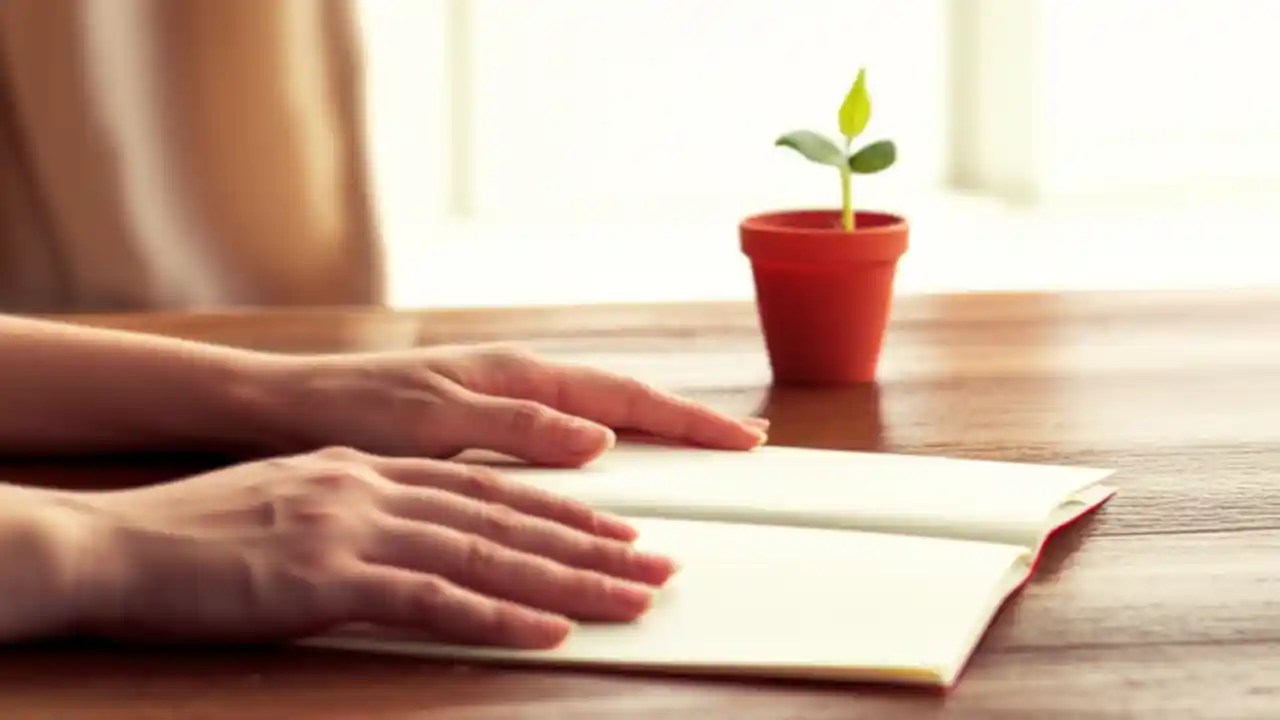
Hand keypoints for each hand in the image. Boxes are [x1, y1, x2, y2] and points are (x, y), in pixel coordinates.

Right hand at [40, 447, 673, 647]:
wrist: (122, 543)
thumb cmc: (204, 532)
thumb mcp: (298, 500)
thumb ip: (364, 506)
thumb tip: (415, 528)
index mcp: (372, 469)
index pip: (489, 489)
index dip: (561, 511)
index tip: (618, 533)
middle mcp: (376, 487)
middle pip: (507, 517)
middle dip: (590, 545)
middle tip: (655, 566)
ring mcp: (355, 528)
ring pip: (487, 554)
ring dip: (568, 581)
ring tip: (632, 599)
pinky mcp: (328, 577)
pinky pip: (431, 600)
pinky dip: (496, 617)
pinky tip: (547, 633)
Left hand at [255, 345, 767, 465]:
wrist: (287, 405)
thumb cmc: (353, 412)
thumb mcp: (434, 424)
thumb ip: (519, 429)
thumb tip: (602, 437)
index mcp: (518, 377)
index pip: (624, 398)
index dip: (687, 421)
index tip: (742, 439)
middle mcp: (519, 379)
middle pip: (624, 397)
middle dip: (686, 419)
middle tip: (744, 440)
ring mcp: (503, 394)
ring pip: (599, 409)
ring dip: (653, 425)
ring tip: (698, 442)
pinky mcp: (483, 414)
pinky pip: (567, 425)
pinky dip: (608, 436)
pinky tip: (613, 451)